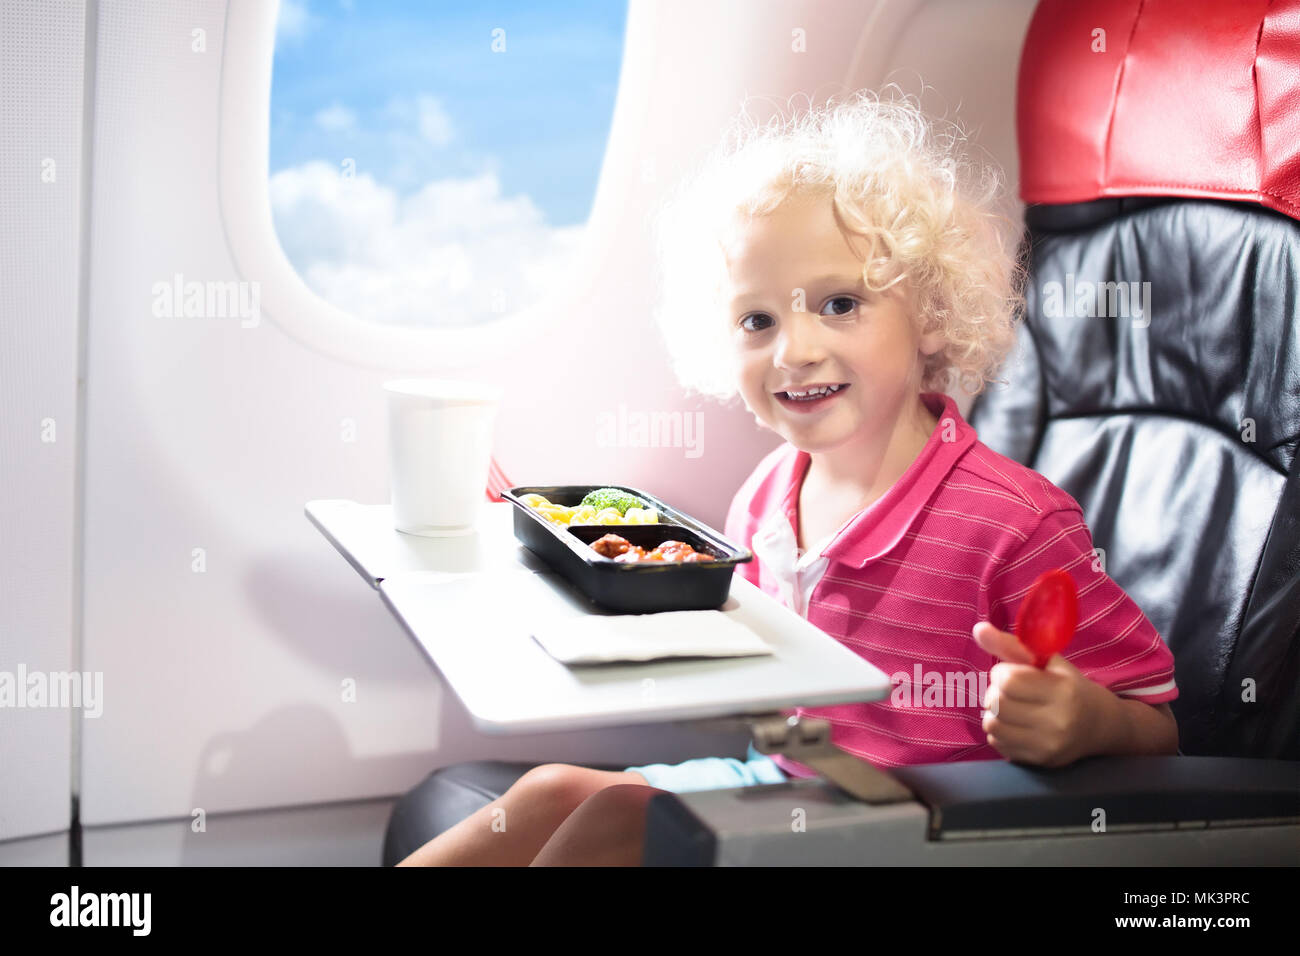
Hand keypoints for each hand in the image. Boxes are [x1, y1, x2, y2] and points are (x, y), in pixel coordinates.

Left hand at [972, 621, 1109, 767]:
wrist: (1101, 725)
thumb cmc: (1069, 686)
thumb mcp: (1047, 661)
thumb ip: (1010, 645)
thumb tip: (977, 629)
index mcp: (1062, 690)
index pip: (1008, 681)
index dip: (1001, 673)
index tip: (1010, 673)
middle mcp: (1058, 721)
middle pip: (997, 703)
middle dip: (995, 692)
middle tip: (1009, 691)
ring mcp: (1049, 745)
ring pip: (992, 724)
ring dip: (993, 712)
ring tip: (1010, 707)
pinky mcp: (1040, 761)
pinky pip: (998, 743)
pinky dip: (999, 731)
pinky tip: (1015, 724)